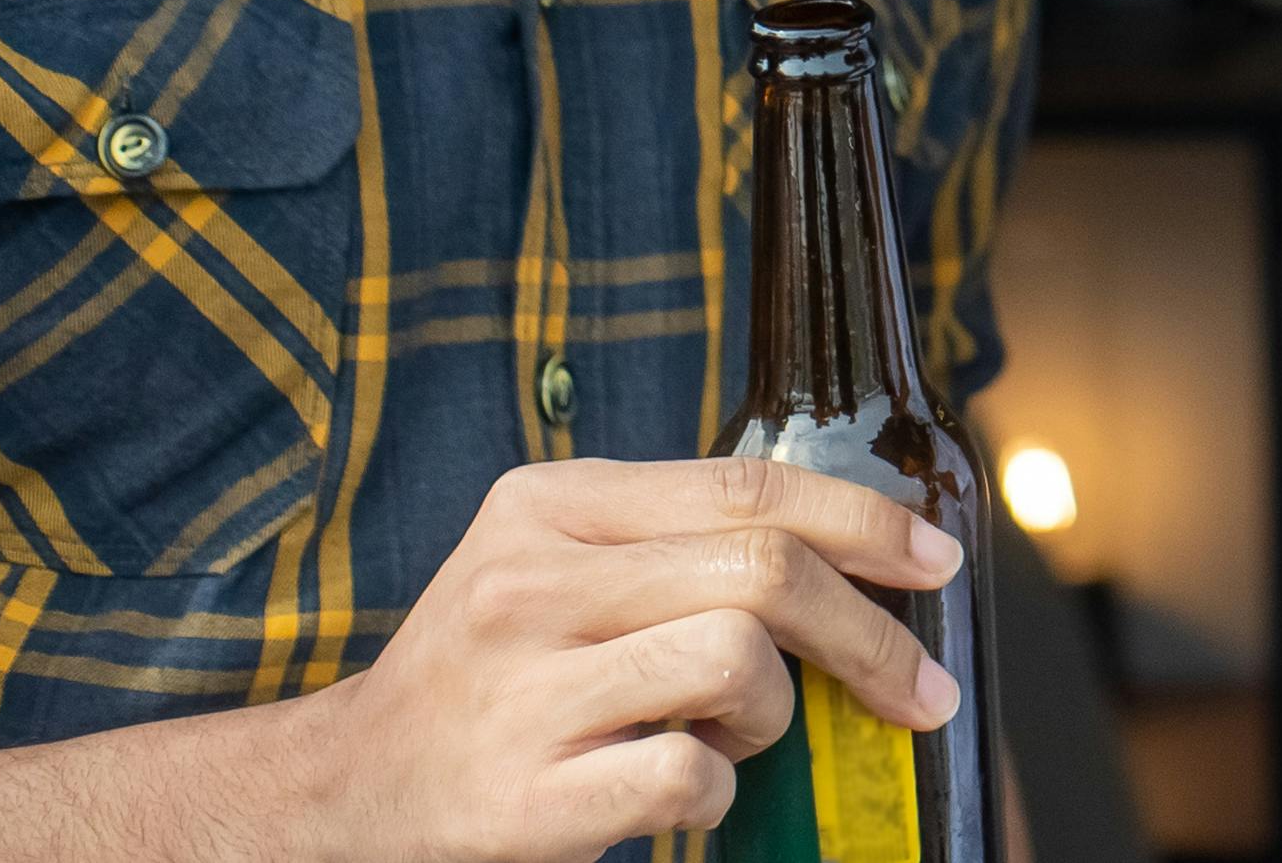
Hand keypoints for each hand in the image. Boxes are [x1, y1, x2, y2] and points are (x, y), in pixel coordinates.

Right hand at [276, 456, 961, 862]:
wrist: (345, 793)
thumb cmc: (489, 676)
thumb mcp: (558, 567)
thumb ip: (677, 541)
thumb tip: (861, 551)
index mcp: (548, 505)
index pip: (746, 485)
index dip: (864, 520)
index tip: (936, 560)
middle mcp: (526, 583)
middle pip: (763, 570)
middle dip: (869, 631)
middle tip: (914, 686)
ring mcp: (520, 691)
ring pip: (738, 661)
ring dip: (776, 710)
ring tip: (739, 733)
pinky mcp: (522, 797)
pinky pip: (691, 773)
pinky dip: (719, 788)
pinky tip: (684, 787)